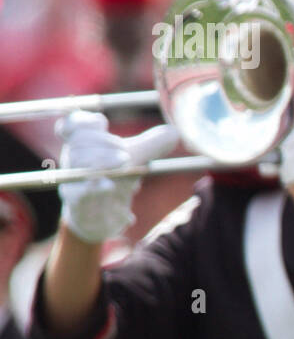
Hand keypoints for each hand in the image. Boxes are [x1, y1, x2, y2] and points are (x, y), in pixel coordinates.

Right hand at [56, 112, 177, 243]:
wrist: (101, 219)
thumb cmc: (115, 180)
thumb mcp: (135, 160)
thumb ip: (151, 144)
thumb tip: (175, 132)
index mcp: (84, 145)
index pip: (73, 124)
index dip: (83, 120)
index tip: (101, 122)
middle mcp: (74, 160)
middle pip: (79, 141)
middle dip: (106, 142)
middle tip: (126, 155)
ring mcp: (73, 181)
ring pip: (79, 164)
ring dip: (104, 159)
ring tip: (125, 161)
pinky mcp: (78, 203)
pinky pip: (80, 192)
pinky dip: (95, 187)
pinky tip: (108, 186)